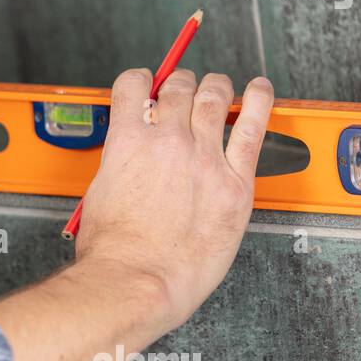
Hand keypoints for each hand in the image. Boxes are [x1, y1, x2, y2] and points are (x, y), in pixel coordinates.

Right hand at [72, 68, 273, 331]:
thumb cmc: (114, 251)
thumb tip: (131, 163)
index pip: (133, 87)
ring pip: (214, 98)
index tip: (147, 85)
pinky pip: (252, 128)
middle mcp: (167, 141)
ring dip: (216, 86)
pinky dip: (258, 101)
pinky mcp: (235, 182)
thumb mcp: (100, 194)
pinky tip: (260, 90)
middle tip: (184, 88)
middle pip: (178, 88)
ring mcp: (204, 158)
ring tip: (219, 86)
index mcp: (127, 142)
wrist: (138, 280)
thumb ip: (120, 168)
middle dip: (180, 82)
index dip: (141, 81)